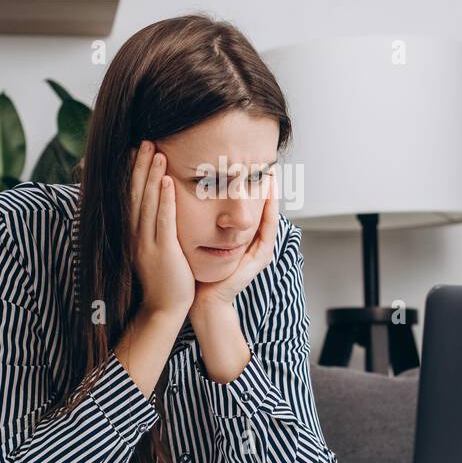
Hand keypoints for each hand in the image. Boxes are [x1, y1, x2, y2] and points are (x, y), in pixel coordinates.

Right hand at [129, 140, 194, 318]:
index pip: (131, 197)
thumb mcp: (153, 249)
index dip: (133, 173)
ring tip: (157, 151)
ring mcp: (148, 243)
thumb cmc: (164, 278)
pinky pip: (163, 221)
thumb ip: (152, 228)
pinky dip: (165, 200)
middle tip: (146, 141)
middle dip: (140, 167)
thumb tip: (154, 206)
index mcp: (133, 234)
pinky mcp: (163, 251)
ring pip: (147, 203)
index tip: (135, 151)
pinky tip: (167, 181)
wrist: (164, 308)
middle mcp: (136, 235)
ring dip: (151, 175)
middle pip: (136, 194)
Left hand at [194, 168, 279, 309]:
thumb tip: (188, 190)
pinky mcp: (260, 258)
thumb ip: (200, 217)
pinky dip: (271, 214)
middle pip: (263, 209)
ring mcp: (260, 250)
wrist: (202, 298)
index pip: (250, 206)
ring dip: (272, 197)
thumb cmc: (197, 267)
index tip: (248, 166)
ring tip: (272, 176)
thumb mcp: (200, 236)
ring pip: (270, 216)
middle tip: (267, 164)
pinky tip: (270, 198)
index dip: (251, 186)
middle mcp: (254, 242)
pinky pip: (269, 231)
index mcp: (241, 236)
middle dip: (265, 187)